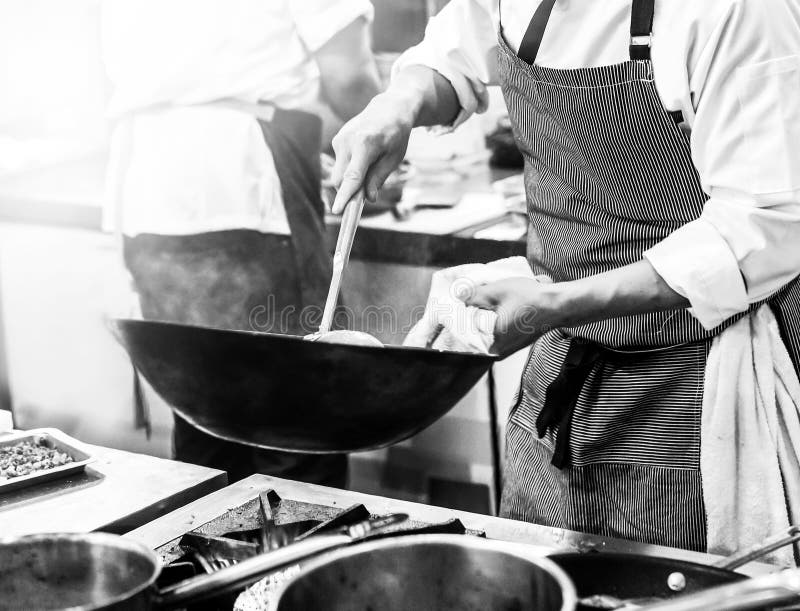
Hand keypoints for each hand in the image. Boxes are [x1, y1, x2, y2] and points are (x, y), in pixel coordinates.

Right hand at [330, 92, 415, 212]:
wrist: (389, 108)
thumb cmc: (396, 134)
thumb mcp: (394, 158)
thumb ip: (379, 178)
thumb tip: (368, 198)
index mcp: (365, 144)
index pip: (352, 176)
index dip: (344, 196)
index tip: (336, 211)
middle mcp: (348, 141)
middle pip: (340, 179)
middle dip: (349, 191)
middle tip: (366, 194)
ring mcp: (339, 139)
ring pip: (339, 173)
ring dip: (351, 179)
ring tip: (371, 165)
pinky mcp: (336, 140)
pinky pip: (340, 164)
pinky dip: (350, 168)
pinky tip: (364, 156)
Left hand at [465, 276, 559, 357]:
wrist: (559, 304)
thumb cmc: (532, 300)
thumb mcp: (497, 292)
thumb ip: (474, 295)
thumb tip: (459, 296)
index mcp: (492, 344)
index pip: (464, 333)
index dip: (459, 316)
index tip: (455, 305)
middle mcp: (499, 352)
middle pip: (475, 333)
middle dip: (470, 315)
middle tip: (465, 299)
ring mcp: (508, 348)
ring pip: (486, 331)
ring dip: (482, 316)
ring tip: (478, 300)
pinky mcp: (516, 341)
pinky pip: (497, 331)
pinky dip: (494, 319)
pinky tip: (494, 306)